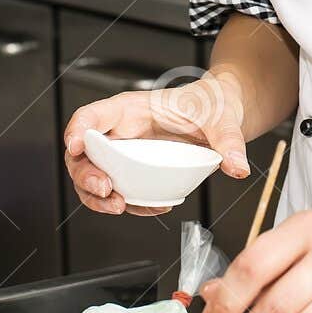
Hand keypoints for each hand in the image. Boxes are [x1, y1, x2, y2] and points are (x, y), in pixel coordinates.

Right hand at [63, 69, 250, 216]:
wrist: (221, 114)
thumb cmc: (212, 104)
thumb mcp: (222, 118)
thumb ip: (229, 140)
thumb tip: (237, 167)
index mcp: (131, 108)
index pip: (92, 114)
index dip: (78, 129)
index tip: (75, 146)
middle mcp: (121, 131)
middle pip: (84, 153)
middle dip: (86, 175)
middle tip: (106, 190)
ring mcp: (125, 152)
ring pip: (94, 176)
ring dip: (98, 197)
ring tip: (120, 207)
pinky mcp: (135, 171)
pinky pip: (119, 190)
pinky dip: (127, 203)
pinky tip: (151, 208)